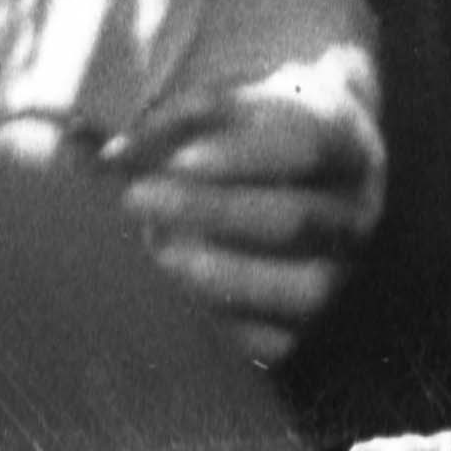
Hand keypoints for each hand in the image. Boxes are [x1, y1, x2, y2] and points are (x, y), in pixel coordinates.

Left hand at [109, 95, 374, 351]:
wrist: (312, 183)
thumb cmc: (257, 140)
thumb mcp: (232, 109)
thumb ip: (167, 123)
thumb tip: (90, 148)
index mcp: (349, 143)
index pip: (308, 145)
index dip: (243, 155)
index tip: (176, 159)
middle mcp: (359, 211)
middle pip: (293, 219)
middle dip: (208, 211)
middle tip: (135, 198)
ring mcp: (346, 272)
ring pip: (299, 287)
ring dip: (220, 271)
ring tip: (159, 248)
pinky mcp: (319, 327)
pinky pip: (280, 341)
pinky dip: (229, 320)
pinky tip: (185, 289)